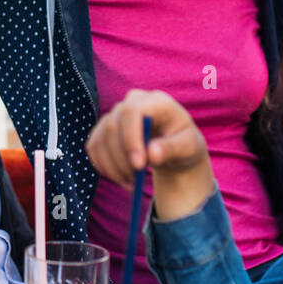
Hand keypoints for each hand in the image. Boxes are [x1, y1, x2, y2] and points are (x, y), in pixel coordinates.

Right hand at [85, 88, 213, 220]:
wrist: (174, 146)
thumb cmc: (184, 143)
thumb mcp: (188, 147)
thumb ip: (172, 148)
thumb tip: (152, 153)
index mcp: (155, 101)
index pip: (131, 112)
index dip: (130, 138)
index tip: (139, 165)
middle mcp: (131, 102)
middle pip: (112, 126)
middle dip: (121, 158)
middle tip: (135, 180)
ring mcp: (115, 114)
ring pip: (100, 139)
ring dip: (112, 167)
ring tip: (131, 182)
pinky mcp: (103, 129)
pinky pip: (93, 147)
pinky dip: (104, 167)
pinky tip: (121, 178)